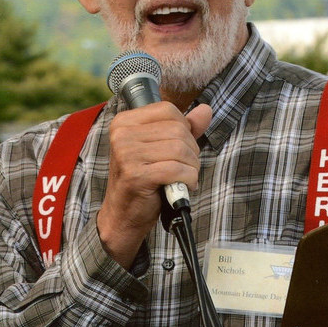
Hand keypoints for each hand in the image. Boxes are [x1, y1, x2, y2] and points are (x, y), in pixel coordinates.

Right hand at [97, 102, 211, 267]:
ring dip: (191, 167)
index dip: (184, 129)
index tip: (179, 148)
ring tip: (183, 177)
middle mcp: (122, 134)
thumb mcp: (162, 149)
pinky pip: (177, 169)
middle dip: (191, 151)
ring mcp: (126, 154)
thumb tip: (205, 110)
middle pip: (177, 129)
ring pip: (180, 149)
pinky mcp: (136, 175)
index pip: (168, 110)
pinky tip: (182, 186)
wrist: (122, 216)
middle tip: (184, 168)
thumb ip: (184, 128)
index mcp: (124, 122)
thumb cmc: (143, 182)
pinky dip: (188, 179)